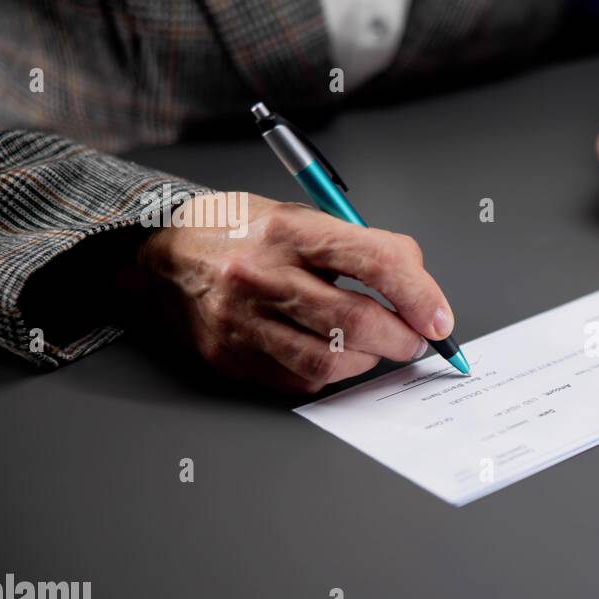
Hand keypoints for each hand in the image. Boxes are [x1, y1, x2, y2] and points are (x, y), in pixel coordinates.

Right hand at [136, 195, 454, 392]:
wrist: (159, 259)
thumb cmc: (241, 234)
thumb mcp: (300, 217)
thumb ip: (362, 247)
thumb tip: (420, 291)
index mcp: (287, 230)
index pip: (373, 260)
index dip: (419, 294)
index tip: (440, 318)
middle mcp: (260, 276)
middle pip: (355, 321)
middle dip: (402, 338)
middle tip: (417, 339)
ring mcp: (241, 323)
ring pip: (331, 362)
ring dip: (370, 361)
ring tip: (377, 346)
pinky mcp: (232, 359)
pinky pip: (301, 381)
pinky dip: (331, 374)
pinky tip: (333, 354)